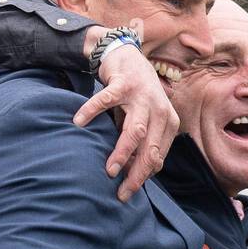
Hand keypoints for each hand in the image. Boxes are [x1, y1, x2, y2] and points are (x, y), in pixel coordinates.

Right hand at [74, 22, 180, 202]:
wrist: (127, 55)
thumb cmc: (135, 95)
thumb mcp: (146, 119)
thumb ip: (144, 143)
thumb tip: (136, 174)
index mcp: (168, 121)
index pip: (157, 156)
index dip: (144, 176)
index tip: (129, 190)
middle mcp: (159, 108)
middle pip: (149, 148)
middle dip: (137, 174)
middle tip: (122, 193)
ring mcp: (141, 95)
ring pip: (135, 131)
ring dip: (122, 153)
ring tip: (110, 170)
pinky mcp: (122, 83)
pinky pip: (106, 101)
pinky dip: (91, 112)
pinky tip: (79, 124)